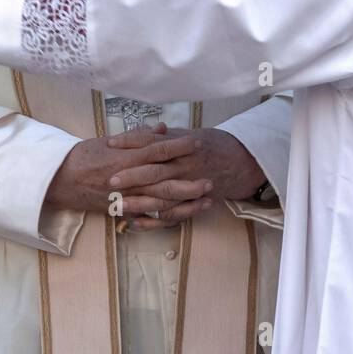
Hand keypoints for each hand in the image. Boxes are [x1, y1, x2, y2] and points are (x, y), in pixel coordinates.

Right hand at [45, 124, 213, 216]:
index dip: (178, 147)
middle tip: (210, 177)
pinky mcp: (121, 210)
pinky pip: (148, 215)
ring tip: (205, 198)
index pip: (157, 150)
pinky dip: (167, 215)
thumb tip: (162, 128)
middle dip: (189, 179)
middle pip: (164, 179)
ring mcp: (124, 197)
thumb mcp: (108, 141)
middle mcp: (127, 178)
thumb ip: (137, 136)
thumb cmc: (83, 157)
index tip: (196, 143)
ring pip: (160, 200)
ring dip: (185, 200)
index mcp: (124, 157)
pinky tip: (183, 215)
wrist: (59, 181)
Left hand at [108, 126, 266, 230]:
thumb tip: (140, 130)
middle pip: (156, 171)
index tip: (110, 144)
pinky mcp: (193, 202)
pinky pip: (173, 215)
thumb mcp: (187, 133)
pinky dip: (154, 221)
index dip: (131, 143)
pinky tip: (135, 223)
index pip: (153, 143)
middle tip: (110, 180)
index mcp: (183, 146)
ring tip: (117, 205)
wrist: (241, 161)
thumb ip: (163, 135)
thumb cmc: (210, 144)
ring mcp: (191, 186)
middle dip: (132, 176)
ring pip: (162, 197)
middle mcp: (187, 166)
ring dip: (140, 203)